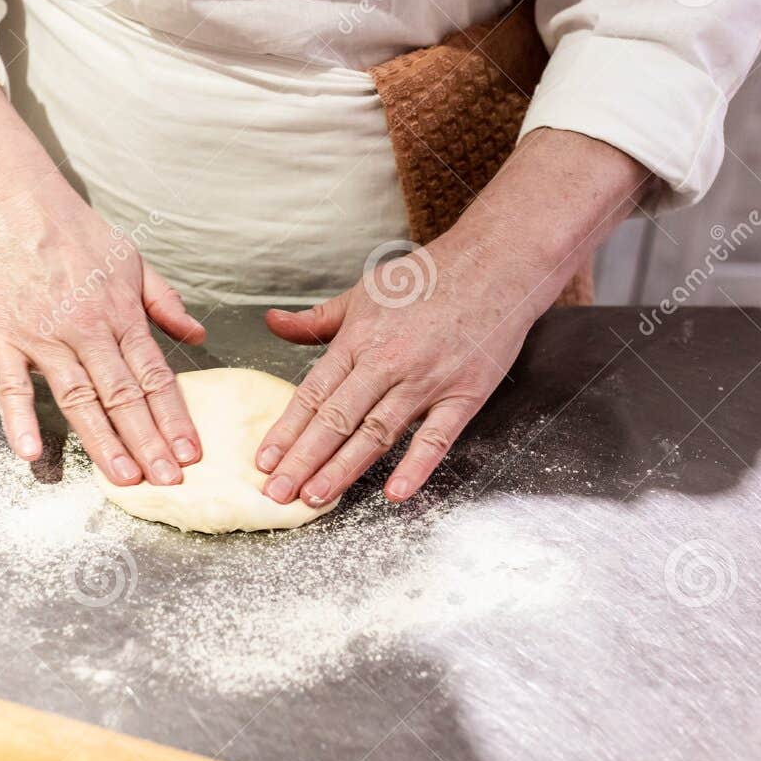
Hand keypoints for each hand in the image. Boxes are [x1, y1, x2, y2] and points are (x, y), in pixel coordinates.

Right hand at [0, 179, 203, 486]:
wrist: (16, 204)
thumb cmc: (75, 233)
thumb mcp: (133, 261)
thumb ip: (165, 303)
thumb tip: (198, 336)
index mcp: (121, 315)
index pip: (155, 377)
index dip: (174, 418)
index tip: (191, 453)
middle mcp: (87, 331)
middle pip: (123, 396)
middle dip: (148, 442)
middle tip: (168, 483)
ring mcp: (44, 337)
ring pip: (78, 399)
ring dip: (102, 442)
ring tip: (124, 479)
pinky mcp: (4, 338)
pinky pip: (12, 385)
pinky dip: (19, 420)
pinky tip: (32, 453)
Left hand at [257, 128, 650, 506]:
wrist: (497, 262)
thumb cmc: (429, 278)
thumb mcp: (363, 292)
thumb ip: (318, 319)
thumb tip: (273, 323)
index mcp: (359, 339)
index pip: (314, 393)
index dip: (286, 430)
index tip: (263, 460)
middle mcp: (387, 363)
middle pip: (337, 419)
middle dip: (303, 459)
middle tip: (276, 494)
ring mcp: (426, 381)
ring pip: (377, 433)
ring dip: (344, 469)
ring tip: (316, 498)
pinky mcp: (464, 393)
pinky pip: (437, 437)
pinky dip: (416, 466)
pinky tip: (395, 492)